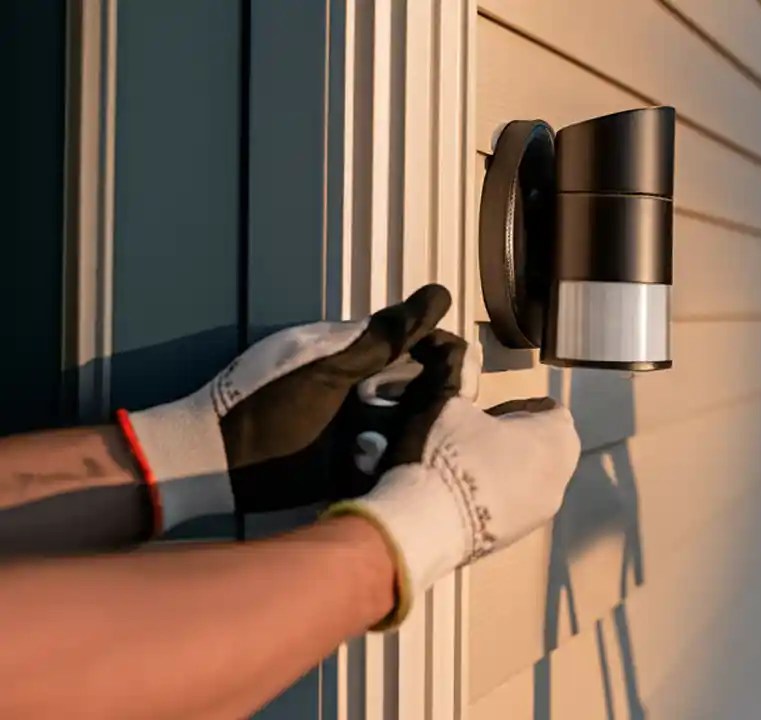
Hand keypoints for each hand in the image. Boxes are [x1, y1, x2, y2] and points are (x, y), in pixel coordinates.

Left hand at [120, 285, 452, 535]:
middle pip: (423, 388)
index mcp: (358, 356)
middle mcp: (364, 390)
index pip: (419, 344)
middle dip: (435, 399)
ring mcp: (359, 430)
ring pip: (412, 426)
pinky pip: (390, 464)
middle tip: (435, 416)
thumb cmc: (266, 403)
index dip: (443, 354)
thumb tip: (439, 297)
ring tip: (405, 444)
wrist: (215, 463)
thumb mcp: (329, 367)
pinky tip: (386, 467)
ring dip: (415, 434)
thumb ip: (386, 337)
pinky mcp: (353, 470)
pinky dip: (392, 463)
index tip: (453, 371)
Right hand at [327, 331, 579, 628]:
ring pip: (527, 478)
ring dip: (500, 467)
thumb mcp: (446, 397)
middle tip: (470, 434)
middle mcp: (560, 478)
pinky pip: (509, 506)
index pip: (549, 409)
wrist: (420, 529)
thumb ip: (457, 367)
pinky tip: (453, 493)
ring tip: (458, 463)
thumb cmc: (443, 452)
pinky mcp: (514, 539)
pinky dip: (490, 496)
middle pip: (541, 446)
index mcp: (556, 438)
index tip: (485, 410)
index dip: (517, 405)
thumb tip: (452, 341)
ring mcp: (539, 514)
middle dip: (511, 437)